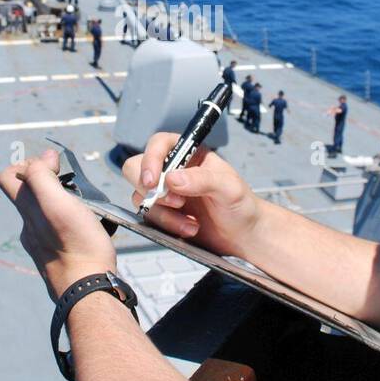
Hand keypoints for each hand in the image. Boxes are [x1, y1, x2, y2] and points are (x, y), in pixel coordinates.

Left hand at [0, 148, 116, 299]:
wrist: (89, 291)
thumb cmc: (78, 247)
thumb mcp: (58, 202)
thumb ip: (42, 176)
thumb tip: (42, 158)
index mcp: (28, 211)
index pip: (8, 177)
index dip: (28, 163)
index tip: (55, 167)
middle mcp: (30, 228)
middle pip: (30, 194)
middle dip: (52, 183)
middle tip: (74, 186)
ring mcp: (43, 246)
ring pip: (48, 214)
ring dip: (66, 205)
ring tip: (88, 208)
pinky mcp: (60, 259)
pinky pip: (62, 234)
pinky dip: (75, 226)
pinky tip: (92, 229)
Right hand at [122, 133, 263, 258]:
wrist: (243, 236)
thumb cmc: (241, 205)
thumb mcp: (229, 187)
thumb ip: (202, 179)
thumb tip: (172, 178)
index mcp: (188, 153)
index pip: (158, 144)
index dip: (150, 159)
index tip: (153, 180)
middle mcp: (172, 170)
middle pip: (136, 169)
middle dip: (149, 189)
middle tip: (175, 202)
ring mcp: (164, 193)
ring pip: (140, 197)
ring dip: (164, 214)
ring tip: (190, 222)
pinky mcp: (162, 214)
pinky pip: (149, 218)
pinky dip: (167, 226)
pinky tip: (189, 228)